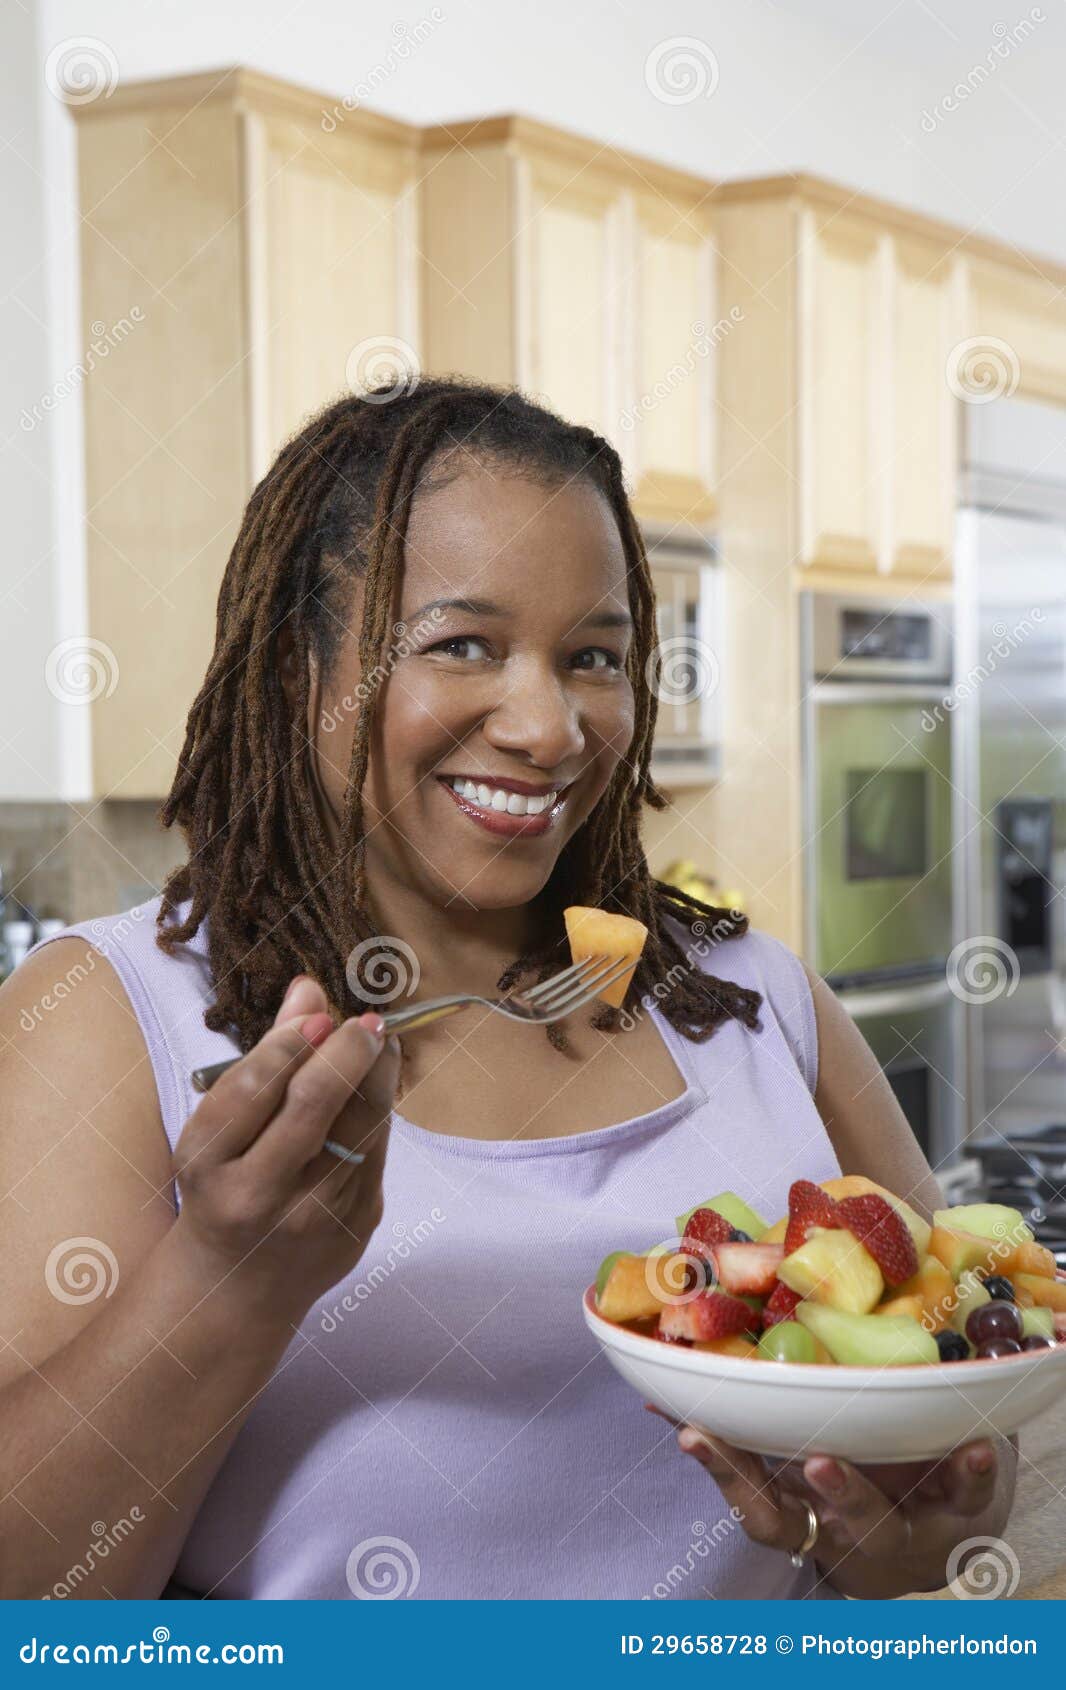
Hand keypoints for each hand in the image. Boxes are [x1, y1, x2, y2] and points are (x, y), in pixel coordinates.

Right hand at [169, 975, 397, 1324]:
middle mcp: (258, 1197)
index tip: (319, 1013)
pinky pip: (375, 1155)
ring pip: (359, 1130)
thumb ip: (265, 1058)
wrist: (235, 1290)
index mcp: (210, 1165)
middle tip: (367, 1022)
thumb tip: (309, 989)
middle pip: (311, 1109)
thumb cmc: (221, 1188)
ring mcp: (312, 1219)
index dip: (288, 1046)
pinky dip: (378, 1113)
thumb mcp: (219, 1130)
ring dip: (377, 1078)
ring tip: (381, 1042)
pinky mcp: (355, 1229)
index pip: (250, 1093)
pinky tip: (377, 1086)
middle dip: (346, 1054)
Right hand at [651, 1406, 1014, 1597]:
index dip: (723, 1471)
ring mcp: (906, 1530)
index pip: (756, 1506)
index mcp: (809, 1518)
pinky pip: (968, 1498)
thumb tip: (662, 1383)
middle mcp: (851, 1536)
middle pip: (814, 1526)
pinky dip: (970, 1473)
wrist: (954, 1523)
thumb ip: (742, 1429)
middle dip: (786, 1491)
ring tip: (834, 1457)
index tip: (691, 1431)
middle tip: (797, 1455)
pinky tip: (972, 1444)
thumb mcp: (803, 1466)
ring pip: (878, 1525)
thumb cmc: (861, 1478)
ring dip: (854, 1492)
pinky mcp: (965, 1512)